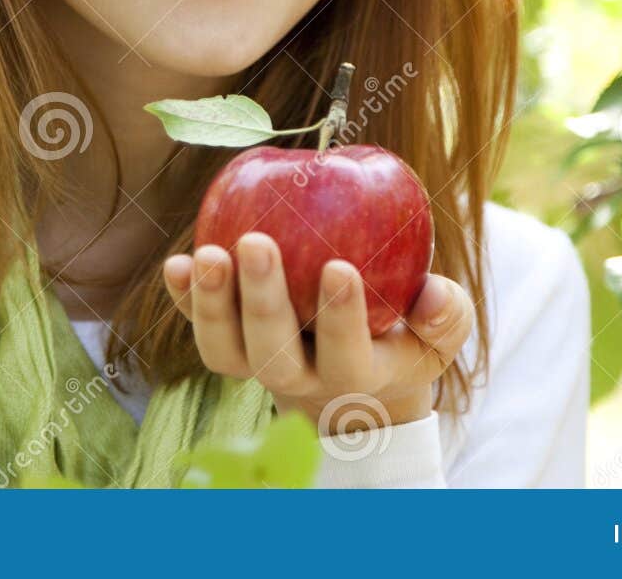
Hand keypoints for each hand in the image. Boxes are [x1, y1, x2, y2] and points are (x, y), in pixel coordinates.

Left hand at [162, 231, 472, 435]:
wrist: (351, 379)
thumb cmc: (402, 337)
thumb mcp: (439, 333)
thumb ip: (445, 313)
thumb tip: (432, 295)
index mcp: (355, 374)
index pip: (346, 353)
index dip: (340, 317)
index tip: (339, 267)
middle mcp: (299, 376)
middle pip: (272, 353)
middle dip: (262, 300)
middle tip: (257, 242)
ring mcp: (255, 364)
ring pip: (224, 350)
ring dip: (210, 303)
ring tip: (205, 254)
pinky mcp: (226, 343)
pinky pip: (197, 326)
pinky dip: (182, 299)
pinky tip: (175, 263)